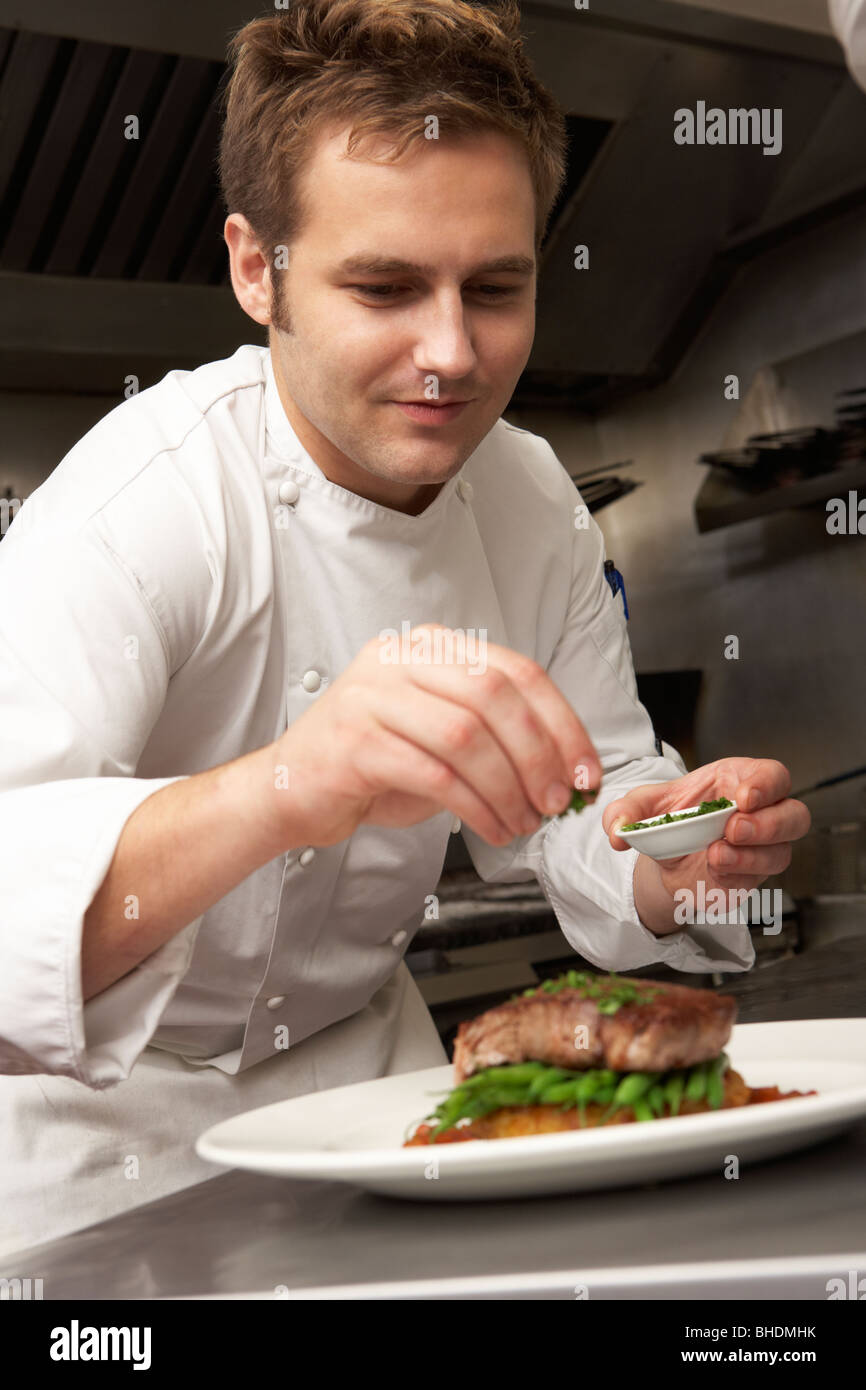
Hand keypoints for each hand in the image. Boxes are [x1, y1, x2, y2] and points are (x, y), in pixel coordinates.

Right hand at [268, 624, 601, 848]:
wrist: (292, 789)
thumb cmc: (372, 764)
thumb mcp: (440, 735)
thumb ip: (495, 736)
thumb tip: (565, 770)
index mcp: (429, 646)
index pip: (515, 671)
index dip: (561, 722)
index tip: (584, 768)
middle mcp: (398, 658)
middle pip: (493, 696)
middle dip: (538, 754)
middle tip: (558, 800)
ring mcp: (371, 695)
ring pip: (466, 736)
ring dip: (509, 787)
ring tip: (524, 821)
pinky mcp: (354, 741)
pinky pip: (435, 774)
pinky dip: (476, 807)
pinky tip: (492, 827)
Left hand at [602, 757, 810, 932]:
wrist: (667, 855)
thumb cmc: (670, 817)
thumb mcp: (643, 806)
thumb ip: (626, 811)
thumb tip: (617, 831)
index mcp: (741, 781)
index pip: (773, 776)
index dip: (766, 785)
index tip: (743, 797)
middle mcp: (761, 814)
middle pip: (794, 816)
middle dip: (769, 824)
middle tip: (733, 828)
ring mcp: (761, 849)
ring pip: (781, 853)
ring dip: (751, 856)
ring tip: (716, 854)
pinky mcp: (751, 878)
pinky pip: (757, 881)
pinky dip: (736, 877)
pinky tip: (715, 870)